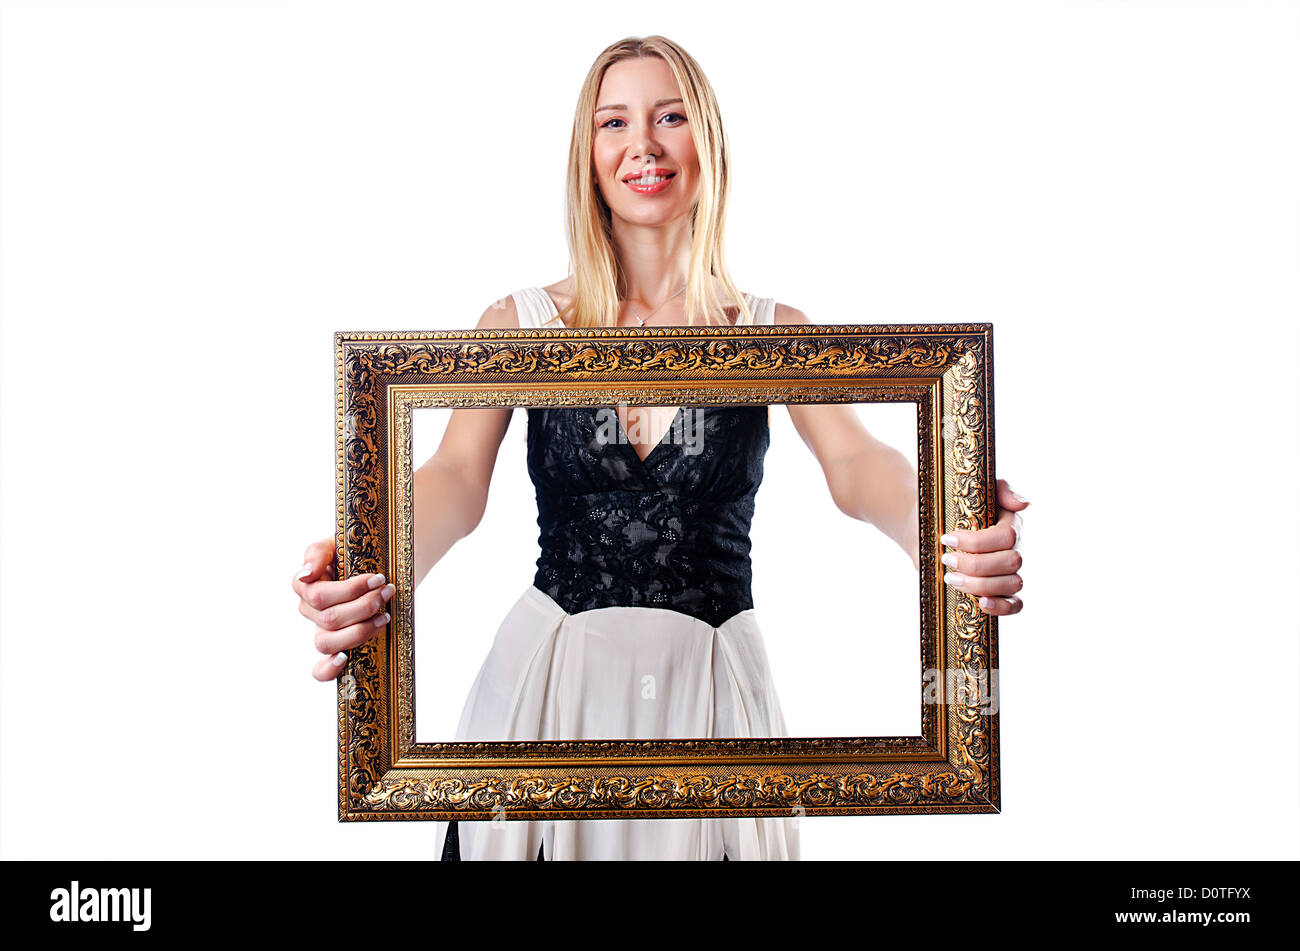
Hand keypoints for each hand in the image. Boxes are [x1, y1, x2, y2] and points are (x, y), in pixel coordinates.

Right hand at [291, 535, 395, 680]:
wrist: (380, 567)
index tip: (378, 578)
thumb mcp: (337, 544)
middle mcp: (310, 610)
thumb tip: (306, 574)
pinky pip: (320, 670)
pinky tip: (344, 659)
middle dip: (364, 606)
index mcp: (306, 586)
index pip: (318, 596)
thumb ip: (317, 553)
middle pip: (329, 618)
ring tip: (384, 616)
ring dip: (360, 630)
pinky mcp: (336, 647)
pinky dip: (328, 669)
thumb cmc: (355, 554)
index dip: (350, 590)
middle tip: (388, 591)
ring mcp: (322, 630)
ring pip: (327, 642)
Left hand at [940, 479, 1026, 615]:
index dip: (977, 542)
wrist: (926, 529)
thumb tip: (1023, 504)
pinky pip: (1015, 605)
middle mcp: (1014, 550)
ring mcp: (1009, 573)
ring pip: (1011, 584)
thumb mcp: (974, 491)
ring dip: (980, 584)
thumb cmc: (951, 507)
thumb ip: (1002, 490)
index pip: (1007, 537)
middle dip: (976, 564)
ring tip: (951, 578)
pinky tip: (982, 603)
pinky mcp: (1000, 592)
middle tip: (947, 560)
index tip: (948, 539)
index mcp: (1010, 526)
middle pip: (1010, 563)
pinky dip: (1001, 607)